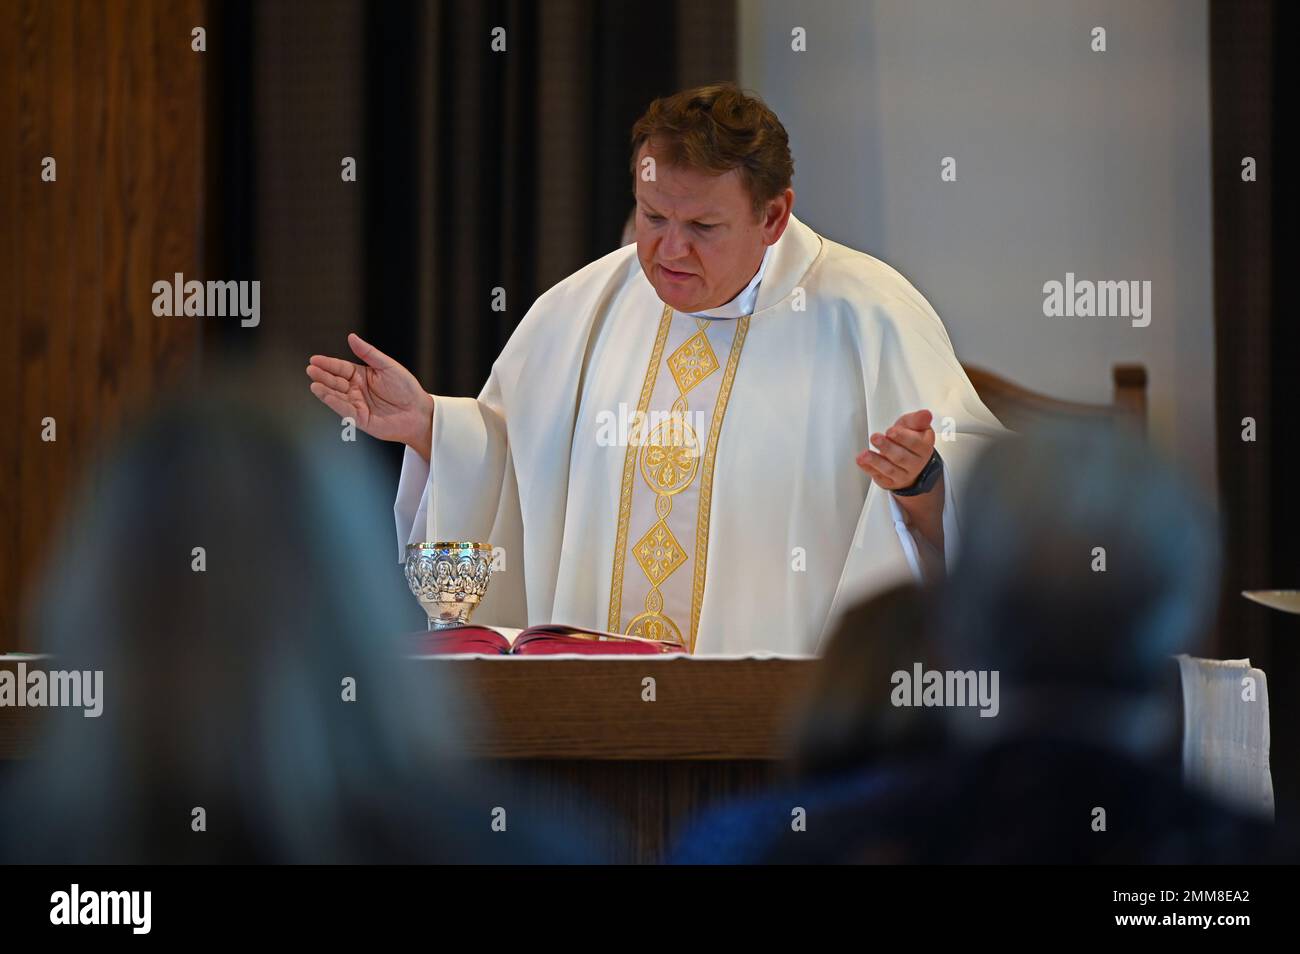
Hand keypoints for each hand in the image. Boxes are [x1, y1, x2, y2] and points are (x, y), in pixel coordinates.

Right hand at [306, 333, 434, 458]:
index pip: (340, 368)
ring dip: (324, 389)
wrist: (419, 412)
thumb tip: (352, 337)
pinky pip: (344, 410)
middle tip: (311, 369)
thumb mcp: (388, 366)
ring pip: (336, 396)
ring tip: (314, 382)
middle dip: (323, 375)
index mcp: (361, 375)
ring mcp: (356, 404)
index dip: (328, 363)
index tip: (314, 359)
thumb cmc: (406, 389)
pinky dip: (333, 402)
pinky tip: (325, 394)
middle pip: (335, 381)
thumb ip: (369, 353)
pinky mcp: (359, 419)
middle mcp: (356, 390)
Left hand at [856, 409, 935, 490]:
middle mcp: (915, 463)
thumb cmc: (910, 440)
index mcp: (924, 447)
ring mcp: (904, 474)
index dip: (903, 437)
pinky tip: (862, 462)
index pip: (916, 443)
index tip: (891, 431)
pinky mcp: (891, 482)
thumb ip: (917, 419)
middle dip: (887, 447)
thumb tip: (925, 414)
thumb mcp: (913, 426)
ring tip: (865, 454)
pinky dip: (869, 469)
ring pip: (890, 469)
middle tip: (875, 438)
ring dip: (876, 461)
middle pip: (901, 457)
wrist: (910, 462)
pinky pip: (880, 477)